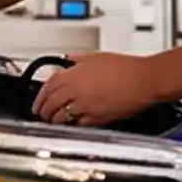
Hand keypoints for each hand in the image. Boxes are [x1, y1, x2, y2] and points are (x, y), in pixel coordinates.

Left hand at [32, 52, 160, 126]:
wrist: (143, 80)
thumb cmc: (125, 68)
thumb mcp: (95, 56)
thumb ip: (77, 60)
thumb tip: (68, 60)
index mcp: (74, 75)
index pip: (48, 86)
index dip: (40, 95)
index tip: (38, 100)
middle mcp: (77, 92)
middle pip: (51, 103)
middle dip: (43, 109)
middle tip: (40, 112)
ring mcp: (86, 107)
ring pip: (62, 117)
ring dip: (54, 119)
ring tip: (52, 120)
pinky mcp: (97, 119)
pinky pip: (78, 125)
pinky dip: (72, 125)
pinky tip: (71, 124)